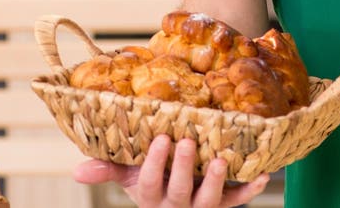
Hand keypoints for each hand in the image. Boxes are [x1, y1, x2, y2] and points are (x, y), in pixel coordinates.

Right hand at [74, 135, 269, 207]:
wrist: (181, 198)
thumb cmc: (155, 177)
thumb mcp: (131, 173)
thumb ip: (109, 169)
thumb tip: (76, 170)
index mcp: (151, 197)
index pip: (148, 187)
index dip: (155, 166)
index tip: (162, 138)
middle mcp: (175, 207)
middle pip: (178, 194)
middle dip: (182, 170)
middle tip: (186, 142)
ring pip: (208, 204)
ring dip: (214, 183)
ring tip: (219, 161)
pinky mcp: (224, 205)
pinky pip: (237, 202)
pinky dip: (250, 190)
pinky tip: (263, 175)